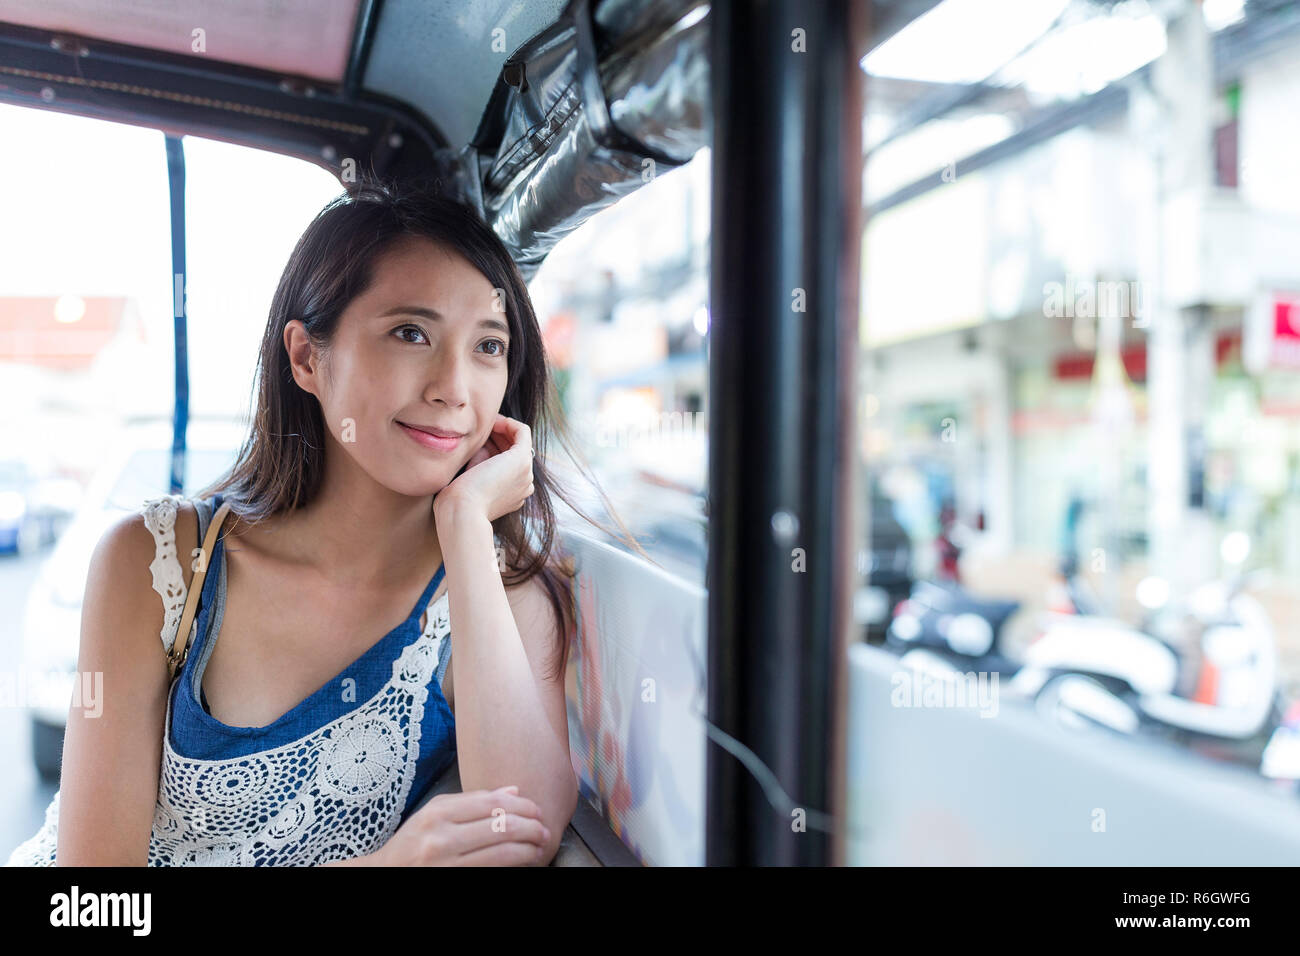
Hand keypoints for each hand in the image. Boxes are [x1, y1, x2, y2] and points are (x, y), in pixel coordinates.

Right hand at [372, 786, 551, 865]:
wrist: (384, 875)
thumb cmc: (412, 843)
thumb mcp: (433, 814)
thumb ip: (472, 801)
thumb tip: (514, 791)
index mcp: (437, 814)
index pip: (491, 803)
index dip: (521, 806)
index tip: (536, 810)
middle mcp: (441, 839)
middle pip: (500, 827)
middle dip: (531, 827)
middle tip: (544, 828)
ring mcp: (447, 864)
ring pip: (501, 853)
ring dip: (528, 849)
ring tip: (540, 845)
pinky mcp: (454, 881)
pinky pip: (492, 870)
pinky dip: (514, 865)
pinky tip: (524, 861)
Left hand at [434, 414, 533, 523]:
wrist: (462, 511)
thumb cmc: (457, 502)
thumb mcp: (469, 480)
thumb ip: (478, 462)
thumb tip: (480, 444)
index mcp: (512, 494)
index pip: (505, 463)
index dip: (490, 447)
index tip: (473, 439)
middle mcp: (523, 485)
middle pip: (512, 451)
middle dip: (495, 436)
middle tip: (476, 429)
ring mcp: (526, 473)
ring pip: (517, 441)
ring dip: (500, 429)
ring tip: (481, 425)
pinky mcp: (522, 459)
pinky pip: (522, 432)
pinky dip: (507, 422)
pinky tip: (490, 422)